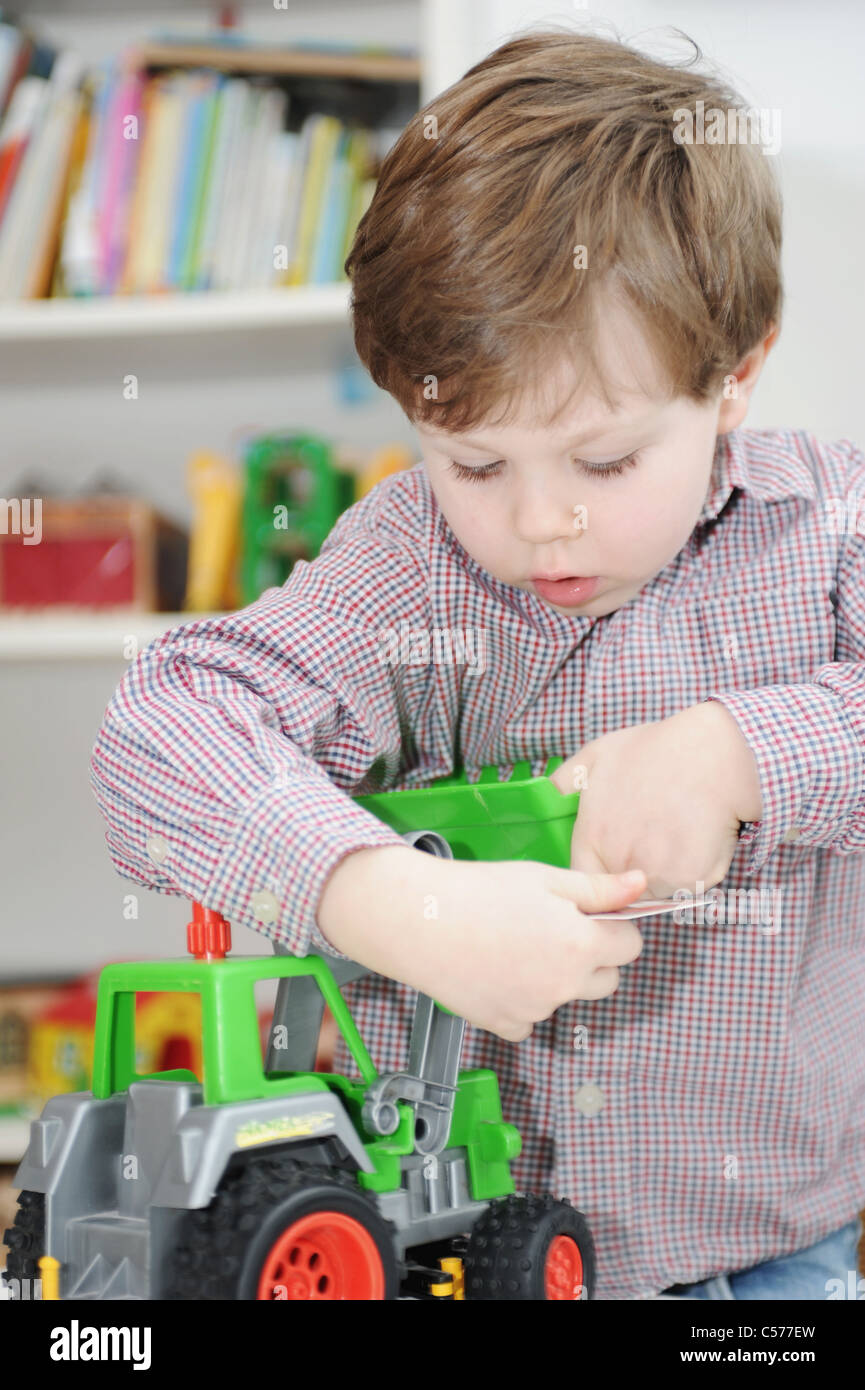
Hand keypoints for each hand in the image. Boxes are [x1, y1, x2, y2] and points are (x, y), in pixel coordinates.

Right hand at [318, 845, 647, 1040]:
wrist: (419, 920)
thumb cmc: (480, 892)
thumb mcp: (546, 879)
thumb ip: (599, 889)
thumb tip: (642, 885)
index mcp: (581, 945)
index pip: (630, 946)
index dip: (613, 926)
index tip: (588, 914)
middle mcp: (565, 985)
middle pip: (608, 980)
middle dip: (592, 956)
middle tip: (553, 929)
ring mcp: (536, 1010)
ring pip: (567, 997)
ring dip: (557, 978)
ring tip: (517, 945)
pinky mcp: (506, 1025)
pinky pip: (530, 1018)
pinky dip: (522, 1001)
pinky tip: (498, 971)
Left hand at [549, 700, 762, 898]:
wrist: (713, 750)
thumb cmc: (655, 749)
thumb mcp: (595, 756)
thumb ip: (561, 784)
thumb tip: (538, 800)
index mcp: (593, 839)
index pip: (585, 885)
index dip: (600, 876)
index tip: (615, 862)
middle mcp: (620, 863)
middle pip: (623, 893)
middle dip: (634, 873)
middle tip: (653, 835)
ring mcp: (657, 875)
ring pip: (658, 892)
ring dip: (667, 873)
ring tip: (676, 830)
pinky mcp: (692, 880)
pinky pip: (690, 887)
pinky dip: (696, 869)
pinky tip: (697, 834)